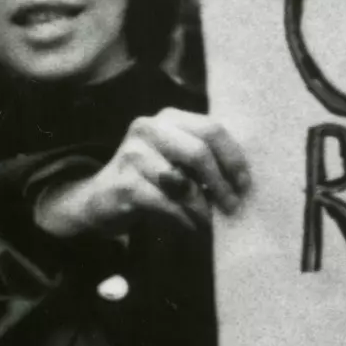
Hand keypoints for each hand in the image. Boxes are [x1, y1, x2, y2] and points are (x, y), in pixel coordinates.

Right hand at [37, 109, 252, 241]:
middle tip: (232, 206)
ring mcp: (133, 155)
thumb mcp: (175, 158)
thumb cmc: (149, 179)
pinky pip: (167, 205)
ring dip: (203, 208)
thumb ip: (203, 157)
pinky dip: (185, 220)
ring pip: (183, 183)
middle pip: (199, 153)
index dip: (233, 158)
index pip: (212, 129)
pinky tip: (192, 227)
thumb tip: (241, 178)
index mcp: (169, 118)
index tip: (244, 184)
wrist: (100, 199)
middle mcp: (149, 129)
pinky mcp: (125, 184)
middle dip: (221, 184)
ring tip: (211, 221)